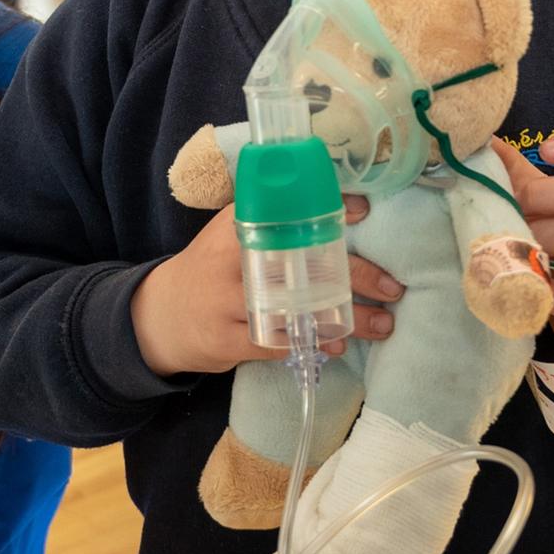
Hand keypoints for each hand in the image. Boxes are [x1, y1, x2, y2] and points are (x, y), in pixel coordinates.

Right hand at [132, 199, 400, 376]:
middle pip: (301, 260)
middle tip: (392, 286)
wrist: (161, 316)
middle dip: (354, 274)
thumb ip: (275, 222)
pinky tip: (338, 345)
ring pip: (298, 306)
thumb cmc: (212, 270)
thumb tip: (345, 208)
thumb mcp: (231, 235)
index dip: (326, 207)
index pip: (283, 207)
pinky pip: (279, 341)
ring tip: (382, 324)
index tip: (364, 211)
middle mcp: (231, 256)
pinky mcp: (227, 338)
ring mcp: (227, 299)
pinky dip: (313, 343)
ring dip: (346, 317)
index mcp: (236, 223)